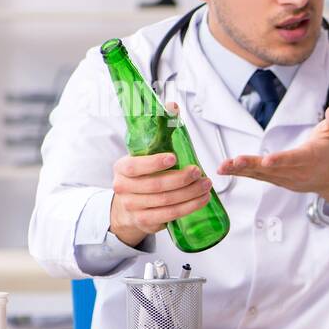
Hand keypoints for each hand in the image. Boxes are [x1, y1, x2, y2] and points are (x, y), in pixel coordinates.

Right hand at [109, 104, 212, 246]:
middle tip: (199, 172)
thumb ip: (160, 131)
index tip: (173, 158)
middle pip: (156, 186)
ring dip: (190, 193)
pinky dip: (189, 207)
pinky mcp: (146, 221)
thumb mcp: (145, 154)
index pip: (135, 166)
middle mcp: (124, 189)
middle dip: (181, 179)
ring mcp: (134, 207)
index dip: (154, 163)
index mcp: (122, 168)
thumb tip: (172, 106)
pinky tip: (201, 199)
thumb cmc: (143, 176)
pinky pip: (170, 215)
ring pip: (166, 202)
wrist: (129, 206)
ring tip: (206, 185)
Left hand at [217, 102, 328, 212]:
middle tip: (235, 161)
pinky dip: (241, 173)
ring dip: (241, 170)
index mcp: (311, 158)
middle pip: (272, 169)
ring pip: (261, 175)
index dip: (281, 160)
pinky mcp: (276, 180)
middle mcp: (296, 171)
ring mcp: (285, 179)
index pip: (295, 159)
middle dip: (252, 165)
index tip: (267, 161)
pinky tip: (226, 168)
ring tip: (223, 166)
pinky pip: (257, 177)